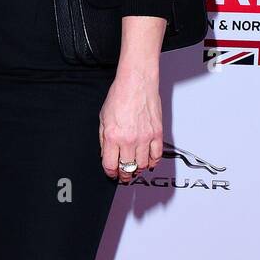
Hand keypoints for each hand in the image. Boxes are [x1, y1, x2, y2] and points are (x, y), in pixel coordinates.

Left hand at [98, 67, 162, 182]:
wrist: (137, 82)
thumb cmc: (119, 95)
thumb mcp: (103, 118)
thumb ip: (103, 139)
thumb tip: (105, 154)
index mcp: (112, 136)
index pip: (110, 165)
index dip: (110, 173)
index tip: (111, 174)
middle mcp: (129, 139)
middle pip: (127, 168)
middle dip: (124, 175)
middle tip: (123, 176)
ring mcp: (145, 138)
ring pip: (143, 165)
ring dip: (138, 170)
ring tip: (135, 169)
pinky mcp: (157, 134)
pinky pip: (157, 155)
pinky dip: (153, 162)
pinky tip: (149, 162)